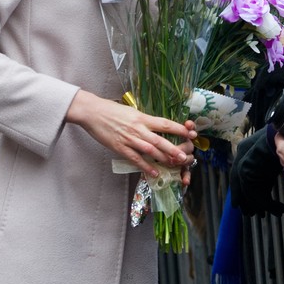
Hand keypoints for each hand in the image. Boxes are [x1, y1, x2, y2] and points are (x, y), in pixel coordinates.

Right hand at [67, 89, 195, 178]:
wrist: (93, 112)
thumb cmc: (111, 110)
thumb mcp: (131, 111)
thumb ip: (143, 120)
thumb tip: (155, 125)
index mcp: (142, 118)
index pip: (165, 124)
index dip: (179, 129)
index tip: (190, 133)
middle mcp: (138, 129)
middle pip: (160, 140)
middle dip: (174, 149)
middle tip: (185, 157)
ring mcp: (129, 139)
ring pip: (150, 151)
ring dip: (163, 159)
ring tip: (174, 165)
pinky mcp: (120, 147)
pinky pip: (135, 159)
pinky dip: (145, 166)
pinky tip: (154, 172)